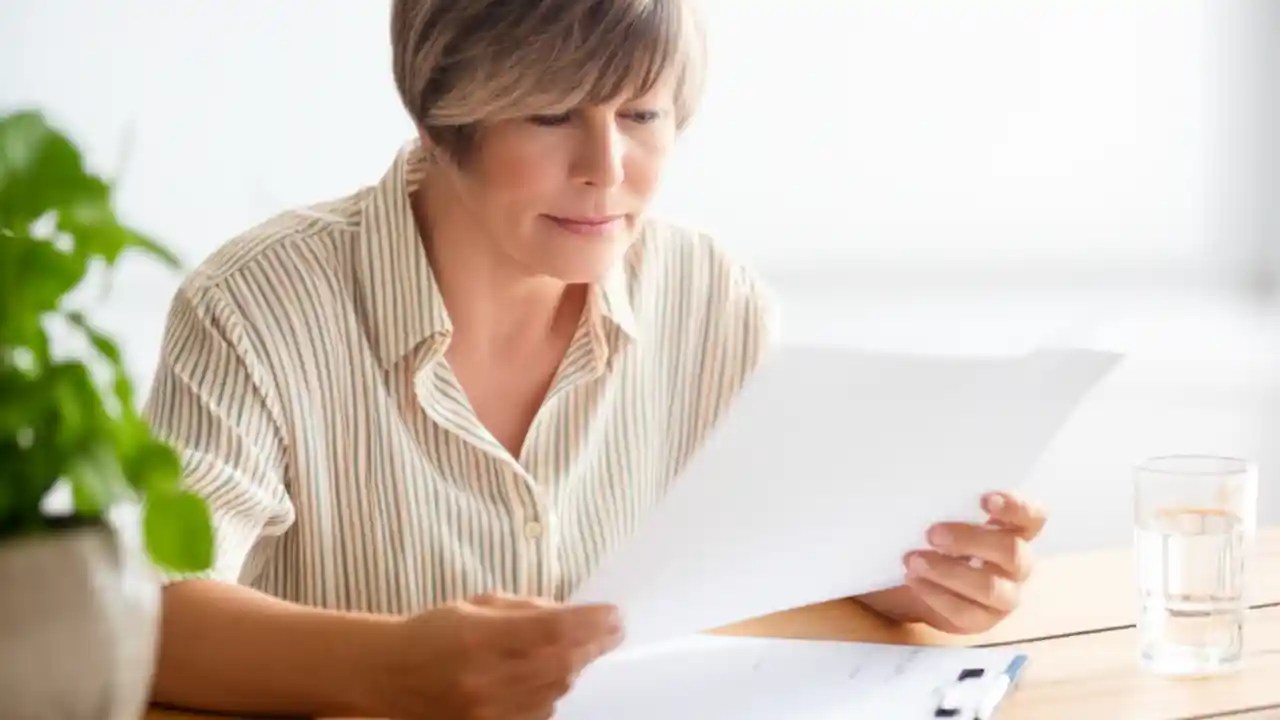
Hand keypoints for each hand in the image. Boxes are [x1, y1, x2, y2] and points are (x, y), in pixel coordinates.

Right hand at [373, 593, 623, 719]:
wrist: (389, 675)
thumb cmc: (435, 632)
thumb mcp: (479, 605)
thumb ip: (527, 609)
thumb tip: (575, 614)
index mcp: (480, 636)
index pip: (552, 631)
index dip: (591, 624)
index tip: (614, 615)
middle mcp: (484, 678)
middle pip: (562, 665)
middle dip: (593, 646)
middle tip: (611, 632)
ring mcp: (487, 711)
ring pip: (555, 692)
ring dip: (574, 668)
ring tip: (577, 650)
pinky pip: (539, 713)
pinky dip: (553, 692)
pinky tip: (550, 676)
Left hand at [859, 492, 1045, 634]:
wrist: (914, 581)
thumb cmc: (935, 539)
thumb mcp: (942, 516)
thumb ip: (946, 505)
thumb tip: (918, 481)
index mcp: (1014, 530)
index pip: (1032, 517)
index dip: (1015, 508)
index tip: (985, 499)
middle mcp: (1017, 563)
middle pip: (1012, 552)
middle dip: (972, 541)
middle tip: (933, 533)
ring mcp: (1004, 595)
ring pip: (991, 588)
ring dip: (950, 572)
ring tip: (914, 560)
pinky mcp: (981, 620)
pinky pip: (965, 612)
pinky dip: (936, 594)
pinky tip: (913, 579)